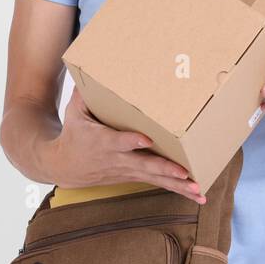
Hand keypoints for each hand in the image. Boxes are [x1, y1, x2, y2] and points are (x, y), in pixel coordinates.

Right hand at [45, 86, 206, 203]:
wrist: (66, 168)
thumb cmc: (75, 134)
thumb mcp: (74, 113)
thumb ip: (84, 94)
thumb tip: (92, 68)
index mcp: (104, 141)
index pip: (120, 141)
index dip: (132, 141)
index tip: (146, 139)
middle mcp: (119, 159)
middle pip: (145, 165)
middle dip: (165, 169)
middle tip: (185, 173)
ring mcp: (129, 171)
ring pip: (156, 179)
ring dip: (178, 185)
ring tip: (198, 190)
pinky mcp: (136, 177)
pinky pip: (159, 184)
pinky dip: (179, 190)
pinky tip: (198, 195)